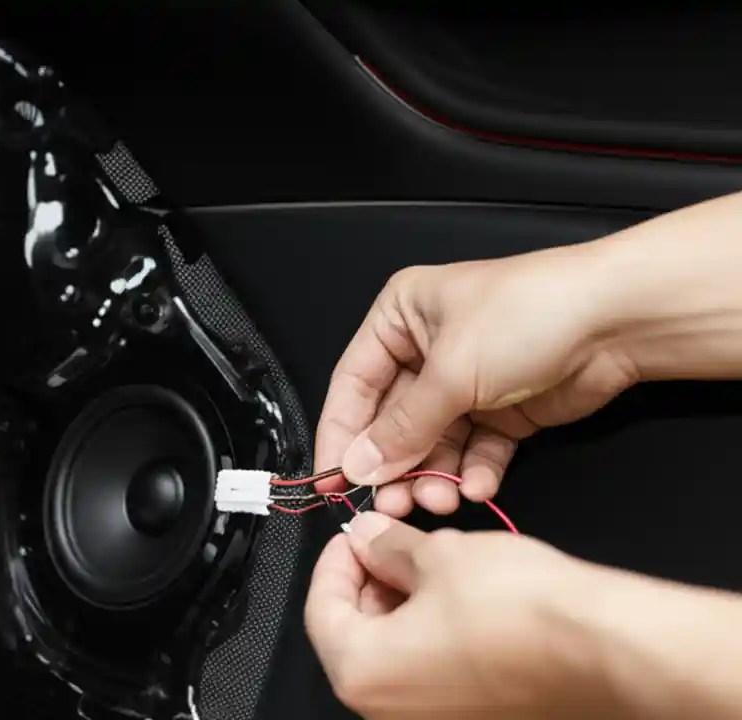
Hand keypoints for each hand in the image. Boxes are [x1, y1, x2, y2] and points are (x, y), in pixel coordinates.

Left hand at [306, 513, 614, 717]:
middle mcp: (388, 711)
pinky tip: (460, 600)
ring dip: (402, 607)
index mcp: (363, 673)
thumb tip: (368, 536)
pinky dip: (432, 636)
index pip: (322, 609)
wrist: (605, 647)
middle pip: (355, 637)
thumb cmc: (524, 610)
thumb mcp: (439, 554)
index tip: (355, 535)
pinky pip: (431, 676)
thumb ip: (387, 547)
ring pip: (394, 656)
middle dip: (370, 583)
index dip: (336, 561)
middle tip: (390, 545)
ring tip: (433, 565)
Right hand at [314, 190, 741, 515]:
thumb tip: (358, 467)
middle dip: (394, 465)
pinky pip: (474, 451)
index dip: (341, 435)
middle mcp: (428, 349)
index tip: (332, 482)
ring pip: (433, 443)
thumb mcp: (451, 372)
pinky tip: (476, 486)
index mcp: (401, 318)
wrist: (618, 320)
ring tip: (439, 499)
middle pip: (393, 421)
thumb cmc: (530, 314)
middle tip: (392, 504)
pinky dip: (472, 472)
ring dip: (432, 475)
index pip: (354, 385)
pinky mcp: (503, 410)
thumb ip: (401, 428)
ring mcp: (466, 382)